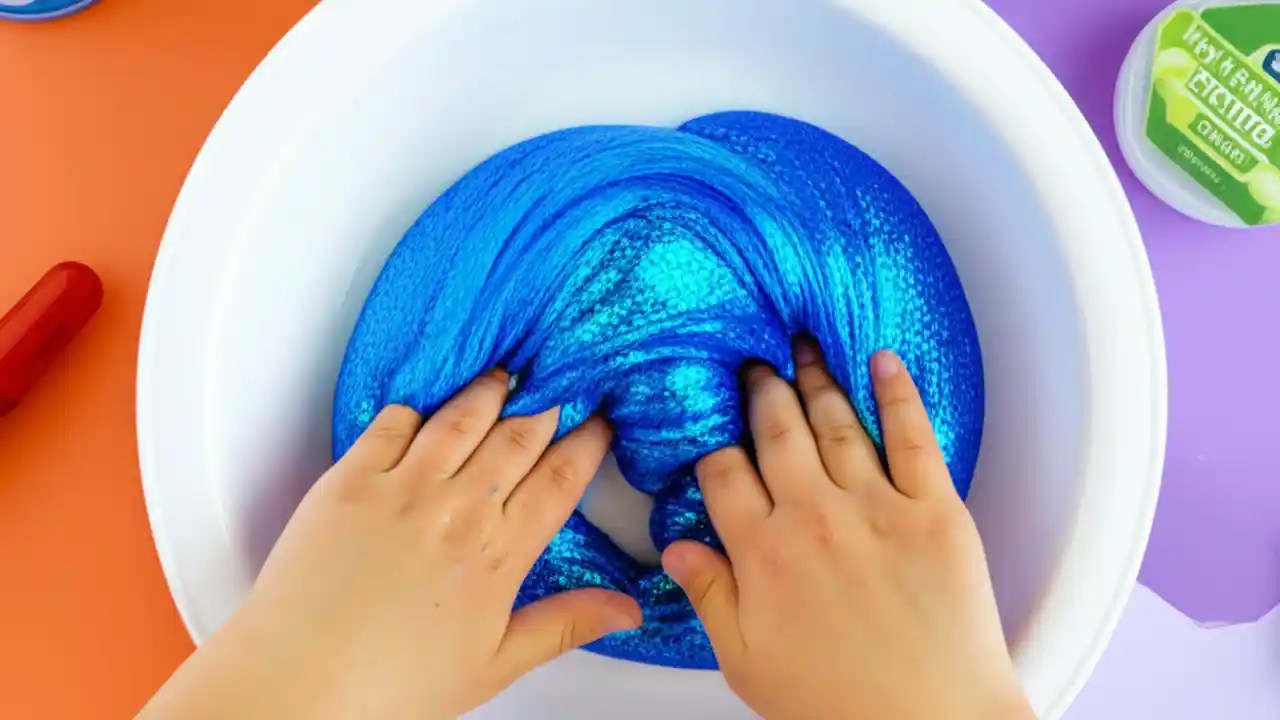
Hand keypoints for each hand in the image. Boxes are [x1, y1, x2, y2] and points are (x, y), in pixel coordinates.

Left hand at [139, 370, 640, 719]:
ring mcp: (402, 488)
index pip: (561, 478)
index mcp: (499, 555)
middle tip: (562, 380)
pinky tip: (431, 403)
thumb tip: (624, 609)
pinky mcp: (350, 479)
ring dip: (492, 388)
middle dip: (549, 401)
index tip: (600, 421)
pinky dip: (420, 405)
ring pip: (463, 415)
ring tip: (509, 372)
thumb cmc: (389, 687)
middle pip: (520, 433)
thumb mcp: (494, 664)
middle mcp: (457, 510)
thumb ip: (564, 625)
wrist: (297, 686)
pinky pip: (395, 421)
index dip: (589, 441)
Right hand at [663, 345, 1033, 719]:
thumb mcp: (746, 662)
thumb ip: (709, 596)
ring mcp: (877, 508)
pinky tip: (884, 361)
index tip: (714, 419)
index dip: (716, 442)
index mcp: (763, 553)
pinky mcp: (935, 510)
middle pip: (777, 432)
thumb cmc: (836, 704)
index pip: (725, 473)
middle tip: (755, 361)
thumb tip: (676, 547)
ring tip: (804, 347)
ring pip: (836, 423)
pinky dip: (898, 393)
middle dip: (762, 390)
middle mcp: (814, 517)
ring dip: (817, 379)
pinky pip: (914, 436)